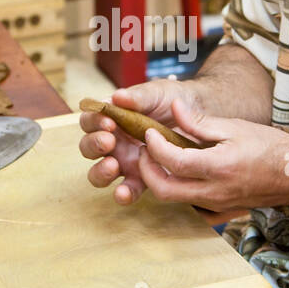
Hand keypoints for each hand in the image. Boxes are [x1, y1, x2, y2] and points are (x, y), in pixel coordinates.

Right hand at [78, 80, 202, 204]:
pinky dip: (123, 194)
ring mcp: (125, 162)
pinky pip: (127, 190)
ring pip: (99, 173)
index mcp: (111, 119)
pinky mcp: (141, 179)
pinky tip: (124, 193)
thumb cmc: (172, 100)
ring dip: (101, 171)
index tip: (108, 122)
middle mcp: (113, 142)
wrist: (199, 115)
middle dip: (94, 145)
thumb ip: (138, 96)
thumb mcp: (156, 93)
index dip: (93, 122)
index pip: (90, 121)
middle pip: (88, 148)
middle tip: (108, 141)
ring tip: (113, 166)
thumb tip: (117, 97)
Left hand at [137, 97, 288, 210]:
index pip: (174, 162)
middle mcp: (215, 191)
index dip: (155, 147)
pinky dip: (177, 189)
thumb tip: (175, 108)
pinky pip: (188, 203)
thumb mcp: (235, 127)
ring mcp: (216, 204)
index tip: (149, 133)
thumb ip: (200, 122)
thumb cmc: (269, 147)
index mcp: (219, 167)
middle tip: (146, 150)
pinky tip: (179, 172)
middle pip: (165, 190)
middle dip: (147, 170)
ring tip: (159, 157)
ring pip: (174, 199)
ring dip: (160, 180)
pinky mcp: (219, 210)